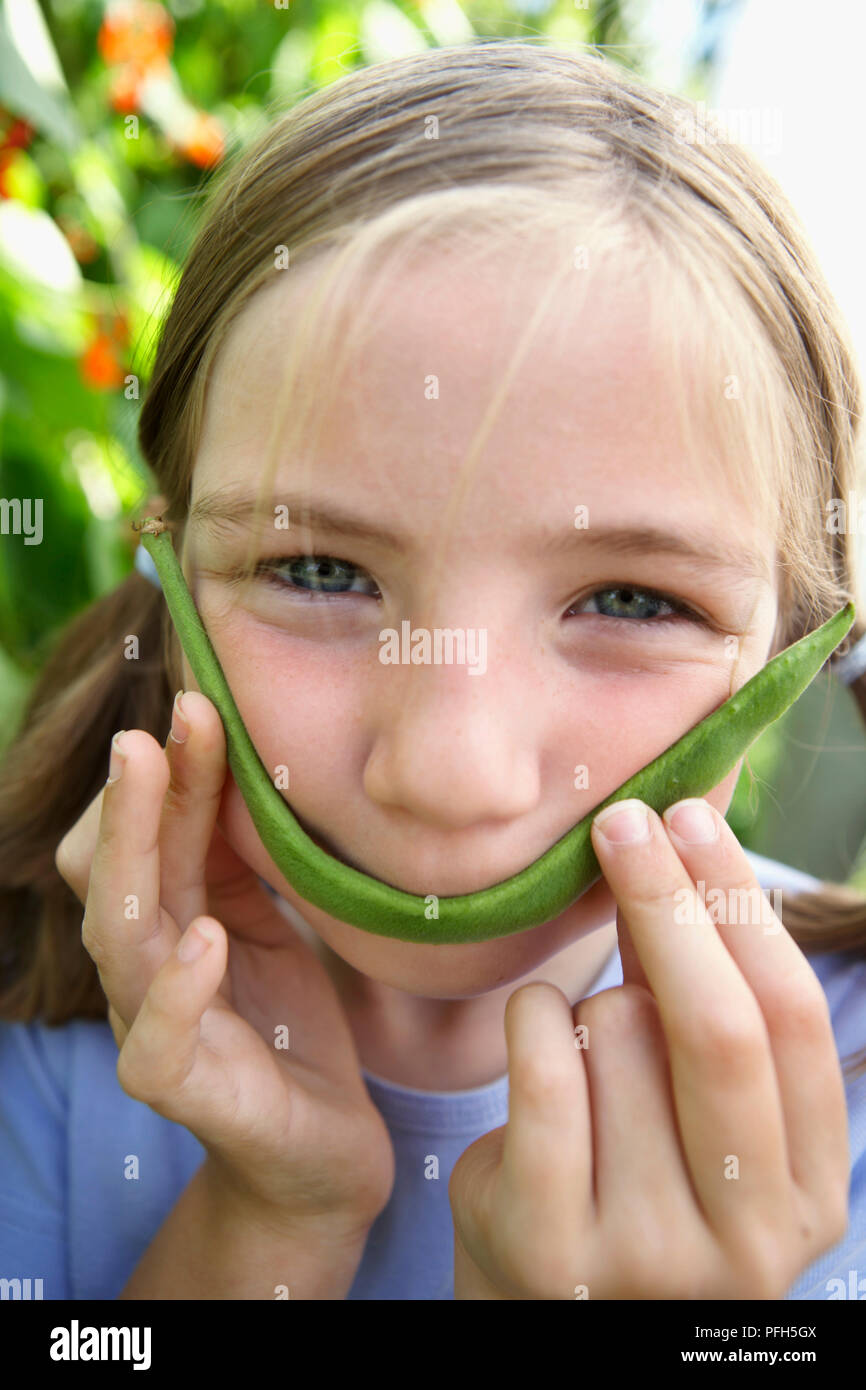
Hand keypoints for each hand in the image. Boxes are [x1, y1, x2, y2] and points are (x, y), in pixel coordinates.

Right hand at [56, 691, 394, 1239]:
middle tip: (156, 723)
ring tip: (155, 781)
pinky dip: (177, 989)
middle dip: (134, 793)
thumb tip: (222, 746)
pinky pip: (157, 1044)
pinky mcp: (183, 1092)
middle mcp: (145, 968)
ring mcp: (154, 1029)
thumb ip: (233, 849)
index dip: (166, 771)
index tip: (200, 701)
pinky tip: (205, 936)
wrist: (319, 1146)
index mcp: (165, 921)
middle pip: (116, 872)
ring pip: (119, 937)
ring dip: (133, 853)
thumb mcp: (266, 916)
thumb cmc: (286, 1023)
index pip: (147, 834)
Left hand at [448, 796, 848, 1298]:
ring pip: (618, 1034)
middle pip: (718, 1028)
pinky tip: (535, 1024)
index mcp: (806, 1198)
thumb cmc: (623, 1182)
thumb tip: (676, 844)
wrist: (537, 1313)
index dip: (740, 905)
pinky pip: (543, 1065)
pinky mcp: (549, 1247)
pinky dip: (532, 1013)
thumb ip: (694, 1002)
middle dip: (669, 899)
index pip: (791, 1024)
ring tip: (583, 1052)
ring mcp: (647, 1256)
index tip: (693, 819)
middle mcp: (746, 1244)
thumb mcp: (691, 1111)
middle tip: (623, 819)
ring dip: (590, 1002)